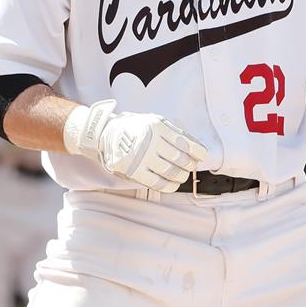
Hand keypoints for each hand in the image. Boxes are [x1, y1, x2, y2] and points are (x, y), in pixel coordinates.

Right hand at [63, 100, 206, 191]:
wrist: (104, 134)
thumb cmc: (133, 128)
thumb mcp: (153, 120)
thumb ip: (173, 131)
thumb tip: (195, 146)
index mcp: (157, 127)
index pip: (186, 143)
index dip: (198, 152)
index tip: (202, 156)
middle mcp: (150, 142)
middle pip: (181, 159)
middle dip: (190, 165)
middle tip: (190, 166)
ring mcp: (142, 157)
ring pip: (171, 172)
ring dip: (181, 176)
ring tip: (181, 175)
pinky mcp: (134, 171)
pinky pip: (158, 183)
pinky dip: (169, 186)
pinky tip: (172, 184)